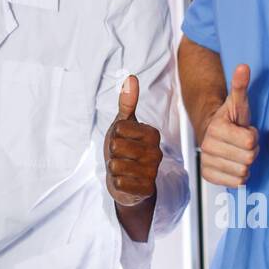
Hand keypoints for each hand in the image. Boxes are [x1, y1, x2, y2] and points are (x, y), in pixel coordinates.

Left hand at [105, 75, 162, 206]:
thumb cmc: (124, 149)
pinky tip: (124, 181)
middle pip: (116, 147)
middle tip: (120, 156)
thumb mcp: (122, 124)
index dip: (113, 135)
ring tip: (122, 168)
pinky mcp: (146, 190)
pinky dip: (116, 182)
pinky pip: (119, 183)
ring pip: (116, 165)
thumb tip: (131, 78)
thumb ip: (127, 103)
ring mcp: (152, 172)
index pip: (119, 128)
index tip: (121, 140)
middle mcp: (156, 153)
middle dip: (112, 153)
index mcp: (152, 134)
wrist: (126, 181)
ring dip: (113, 168)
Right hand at [199, 64, 257, 186]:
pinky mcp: (208, 175)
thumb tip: (243, 67)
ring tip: (238, 152)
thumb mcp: (238, 103)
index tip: (245, 131)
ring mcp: (207, 162)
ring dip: (245, 164)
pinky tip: (234, 164)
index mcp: (217, 128)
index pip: (250, 142)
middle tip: (243, 143)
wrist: (212, 132)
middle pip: (248, 158)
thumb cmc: (230, 119)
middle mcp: (208, 146)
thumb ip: (240, 85)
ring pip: (243, 172)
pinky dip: (239, 176)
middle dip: (250, 151)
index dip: (253, 136)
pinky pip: (235, 183)